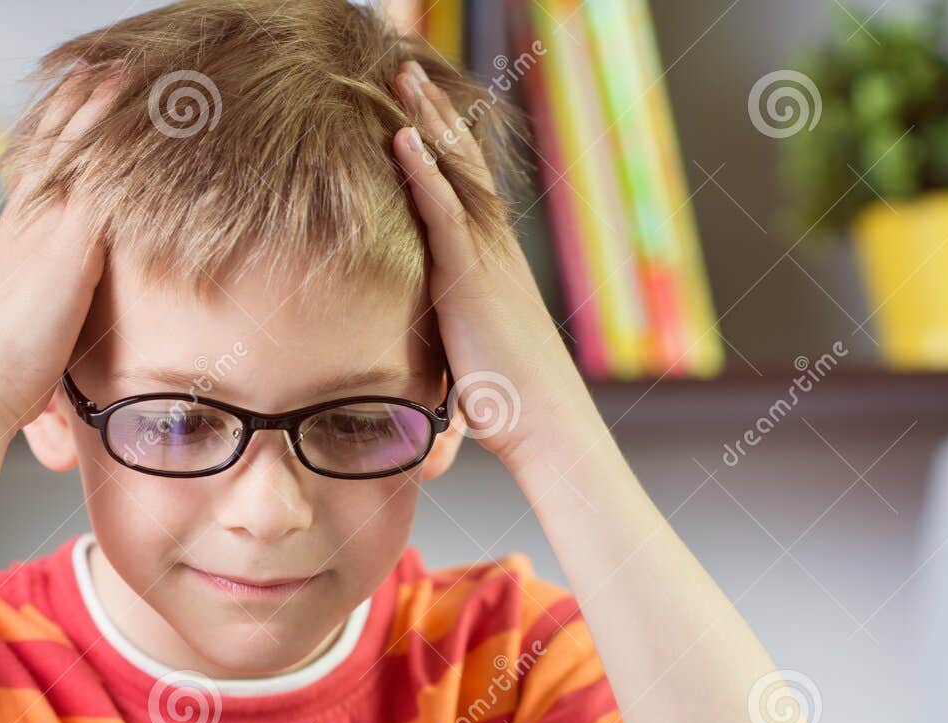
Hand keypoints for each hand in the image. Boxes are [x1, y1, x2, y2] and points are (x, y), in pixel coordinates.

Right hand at [0, 66, 122, 438]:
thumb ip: (1, 309)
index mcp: (7, 244)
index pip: (28, 178)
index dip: (46, 140)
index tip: (58, 112)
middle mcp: (21, 227)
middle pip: (48, 151)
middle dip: (70, 108)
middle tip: (91, 70)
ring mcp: (43, 232)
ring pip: (72, 155)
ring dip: (95, 112)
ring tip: (117, 75)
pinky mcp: (69, 249)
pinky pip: (99, 186)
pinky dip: (115, 153)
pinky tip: (135, 127)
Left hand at [389, 61, 601, 467]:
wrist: (545, 423)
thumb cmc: (513, 402)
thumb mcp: (477, 355)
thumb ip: (455, 333)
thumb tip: (436, 346)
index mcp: (495, 264)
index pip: (469, 191)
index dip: (446, 149)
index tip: (422, 112)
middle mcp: (495, 250)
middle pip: (463, 166)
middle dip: (435, 117)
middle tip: (407, 73)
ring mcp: (485, 259)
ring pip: (455, 175)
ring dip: (427, 125)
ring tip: (402, 82)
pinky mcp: (470, 278)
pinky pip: (443, 213)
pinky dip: (424, 173)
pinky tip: (403, 140)